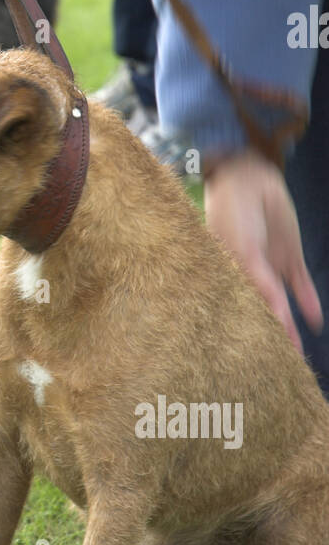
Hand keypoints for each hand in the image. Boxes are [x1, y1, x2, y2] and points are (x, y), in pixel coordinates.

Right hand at [204, 150, 323, 353]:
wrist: (250, 178)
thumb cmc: (233, 212)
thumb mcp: (243, 248)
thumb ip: (260, 282)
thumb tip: (275, 315)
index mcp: (229, 276)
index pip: (241, 312)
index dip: (248, 335)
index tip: (254, 360)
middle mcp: (249, 276)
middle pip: (263, 313)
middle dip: (271, 337)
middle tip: (279, 366)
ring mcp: (271, 266)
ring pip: (283, 305)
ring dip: (291, 327)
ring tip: (298, 353)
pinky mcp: (289, 257)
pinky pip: (301, 284)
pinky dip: (308, 301)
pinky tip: (315, 320)